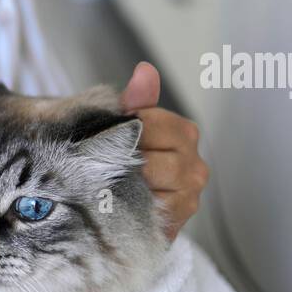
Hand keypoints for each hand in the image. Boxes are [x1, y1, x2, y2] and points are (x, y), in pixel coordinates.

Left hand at [119, 62, 208, 239]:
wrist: (119, 202)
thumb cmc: (125, 157)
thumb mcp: (126, 124)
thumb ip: (137, 99)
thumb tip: (145, 70)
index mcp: (185, 133)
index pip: (149, 124)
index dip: (120, 130)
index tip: (103, 136)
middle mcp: (195, 165)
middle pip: (149, 157)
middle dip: (119, 160)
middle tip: (97, 163)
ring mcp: (189, 196)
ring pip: (149, 184)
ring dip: (120, 183)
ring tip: (102, 182)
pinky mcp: (176, 221)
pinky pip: (149, 211)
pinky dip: (128, 206)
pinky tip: (114, 202)